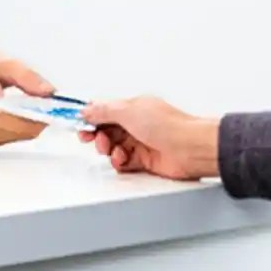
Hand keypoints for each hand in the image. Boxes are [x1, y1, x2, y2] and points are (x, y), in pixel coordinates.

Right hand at [0, 51, 54, 147]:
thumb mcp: (4, 62)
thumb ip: (28, 77)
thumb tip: (49, 92)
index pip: (17, 117)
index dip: (38, 114)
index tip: (52, 107)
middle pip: (21, 130)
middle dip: (37, 118)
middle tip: (41, 101)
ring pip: (19, 138)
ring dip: (28, 124)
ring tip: (22, 104)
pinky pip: (10, 141)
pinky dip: (18, 129)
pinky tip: (10, 114)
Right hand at [78, 96, 219, 179]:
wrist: (191, 149)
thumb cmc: (169, 126)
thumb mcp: (128, 111)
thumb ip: (104, 110)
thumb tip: (87, 109)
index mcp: (134, 108)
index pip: (105, 111)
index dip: (91, 118)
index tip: (79, 124)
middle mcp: (137, 124)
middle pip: (107, 130)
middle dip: (97, 135)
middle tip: (94, 139)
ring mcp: (141, 142)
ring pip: (113, 147)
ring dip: (109, 150)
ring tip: (114, 150)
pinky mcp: (145, 161)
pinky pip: (123, 162)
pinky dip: (119, 162)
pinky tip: (123, 160)